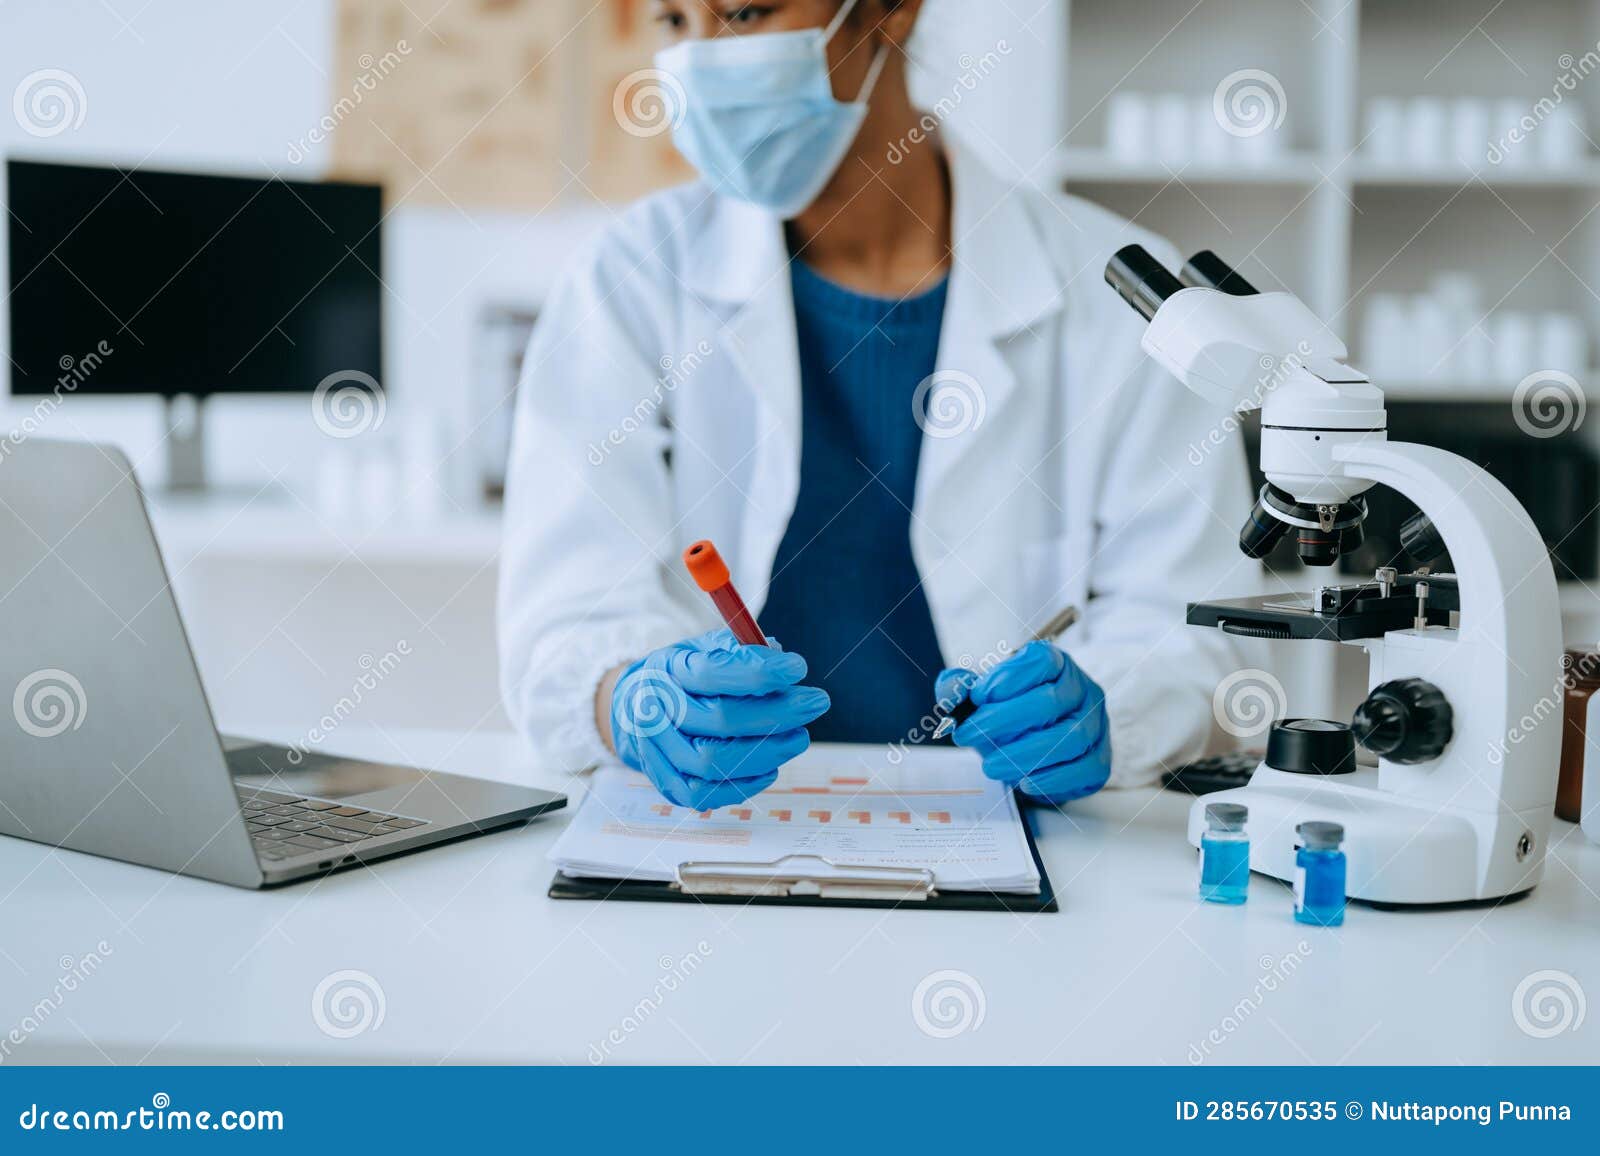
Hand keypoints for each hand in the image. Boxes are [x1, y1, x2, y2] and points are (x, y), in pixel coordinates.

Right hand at [608, 629, 829, 809]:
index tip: (797, 668)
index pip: (711, 673)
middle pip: (720, 720)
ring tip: (799, 738)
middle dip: (777, 713)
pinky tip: (771, 768)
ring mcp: (657, 751)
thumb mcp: (705, 648)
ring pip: (714, 763)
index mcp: (667, 670)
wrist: (637, 709)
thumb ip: (739, 648)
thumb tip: (778, 655)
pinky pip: (705, 794)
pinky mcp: (665, 782)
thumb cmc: (684, 676)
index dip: (759, 672)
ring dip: (767, 753)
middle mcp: (656, 712)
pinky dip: (744, 785)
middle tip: (815, 702)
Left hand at [934, 641, 1110, 803]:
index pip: (1040, 662)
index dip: (1007, 679)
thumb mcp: (981, 696)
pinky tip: (1025, 782)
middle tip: (967, 736)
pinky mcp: (1101, 757)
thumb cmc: (1009, 714)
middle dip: (1002, 720)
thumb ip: (960, 688)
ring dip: (1024, 754)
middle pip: (1050, 702)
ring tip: (990, 765)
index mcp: (1056, 663)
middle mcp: (1082, 689)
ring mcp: (1096, 723)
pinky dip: (1054, 778)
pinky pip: (1086, 768)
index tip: (976, 697)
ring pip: (1070, 737)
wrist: (1035, 745)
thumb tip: (950, 689)